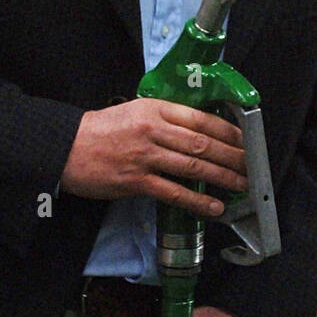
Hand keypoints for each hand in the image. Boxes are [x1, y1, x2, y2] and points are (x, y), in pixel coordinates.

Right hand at [60, 98, 246, 214]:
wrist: (65, 147)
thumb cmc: (102, 129)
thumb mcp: (135, 111)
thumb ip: (165, 118)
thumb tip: (199, 129)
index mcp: (155, 109)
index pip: (201, 119)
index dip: (228, 131)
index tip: (245, 139)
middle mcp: (154, 130)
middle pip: (203, 143)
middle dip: (233, 155)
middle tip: (251, 164)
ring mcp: (146, 156)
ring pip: (194, 167)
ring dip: (222, 177)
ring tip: (241, 185)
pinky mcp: (136, 182)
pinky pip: (174, 193)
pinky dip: (197, 201)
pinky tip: (214, 207)